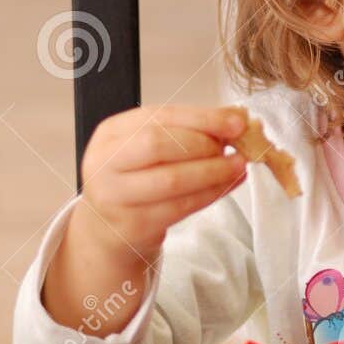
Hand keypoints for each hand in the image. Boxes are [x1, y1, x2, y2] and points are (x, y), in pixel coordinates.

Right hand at [41, 105, 248, 336]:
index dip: (202, 118)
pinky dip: (211, 194)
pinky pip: (181, 207)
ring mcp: (116, 196)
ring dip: (213, 171)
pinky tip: (228, 184)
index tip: (236, 122)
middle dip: (204, 144)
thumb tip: (236, 118)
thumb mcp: (150, 148)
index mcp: (111, 133)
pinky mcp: (134, 224)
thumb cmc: (136, 179)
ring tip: (238, 165)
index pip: (159, 116)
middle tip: (234, 148)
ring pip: (172, 179)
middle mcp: (106, 162)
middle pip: (158, 144)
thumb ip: (188, 130)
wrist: (110, 227)